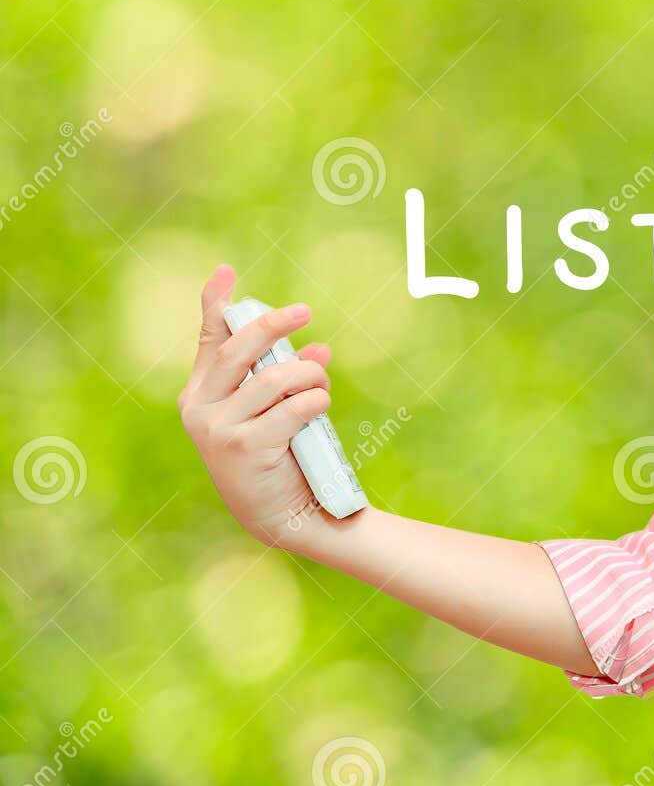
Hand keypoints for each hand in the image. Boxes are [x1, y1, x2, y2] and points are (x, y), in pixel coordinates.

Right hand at [177, 265, 332, 546]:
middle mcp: (199, 409)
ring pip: (275, 378)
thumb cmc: (279, 457)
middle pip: (240, 349)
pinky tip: (320, 407)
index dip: (216, 303)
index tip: (226, 271)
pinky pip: (293, 407)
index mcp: (199, 394)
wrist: (283, 515)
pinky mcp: (244, 447)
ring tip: (321, 383)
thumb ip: (283, 377)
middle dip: (275, 324)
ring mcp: (217, 429)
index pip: (208, 340)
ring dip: (309, 375)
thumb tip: (317, 348)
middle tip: (305, 311)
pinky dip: (315, 401)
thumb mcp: (273, 411)